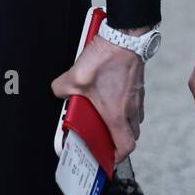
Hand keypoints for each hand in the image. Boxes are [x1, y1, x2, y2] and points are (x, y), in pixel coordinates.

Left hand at [51, 32, 145, 164]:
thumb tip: (57, 92)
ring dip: (124, 122)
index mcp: (117, 114)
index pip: (126, 146)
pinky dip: (126, 105)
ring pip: (135, 118)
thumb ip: (61, 88)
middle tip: (105, 137)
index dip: (118, 156)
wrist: (126, 37)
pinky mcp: (138, 84)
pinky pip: (135, 102)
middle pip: (132, 134)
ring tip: (107, 116)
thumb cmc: (106, 59)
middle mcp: (131, 108)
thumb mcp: (74, 77)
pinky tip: (111, 94)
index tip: (108, 157)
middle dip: (120, 139)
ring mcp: (137, 96)